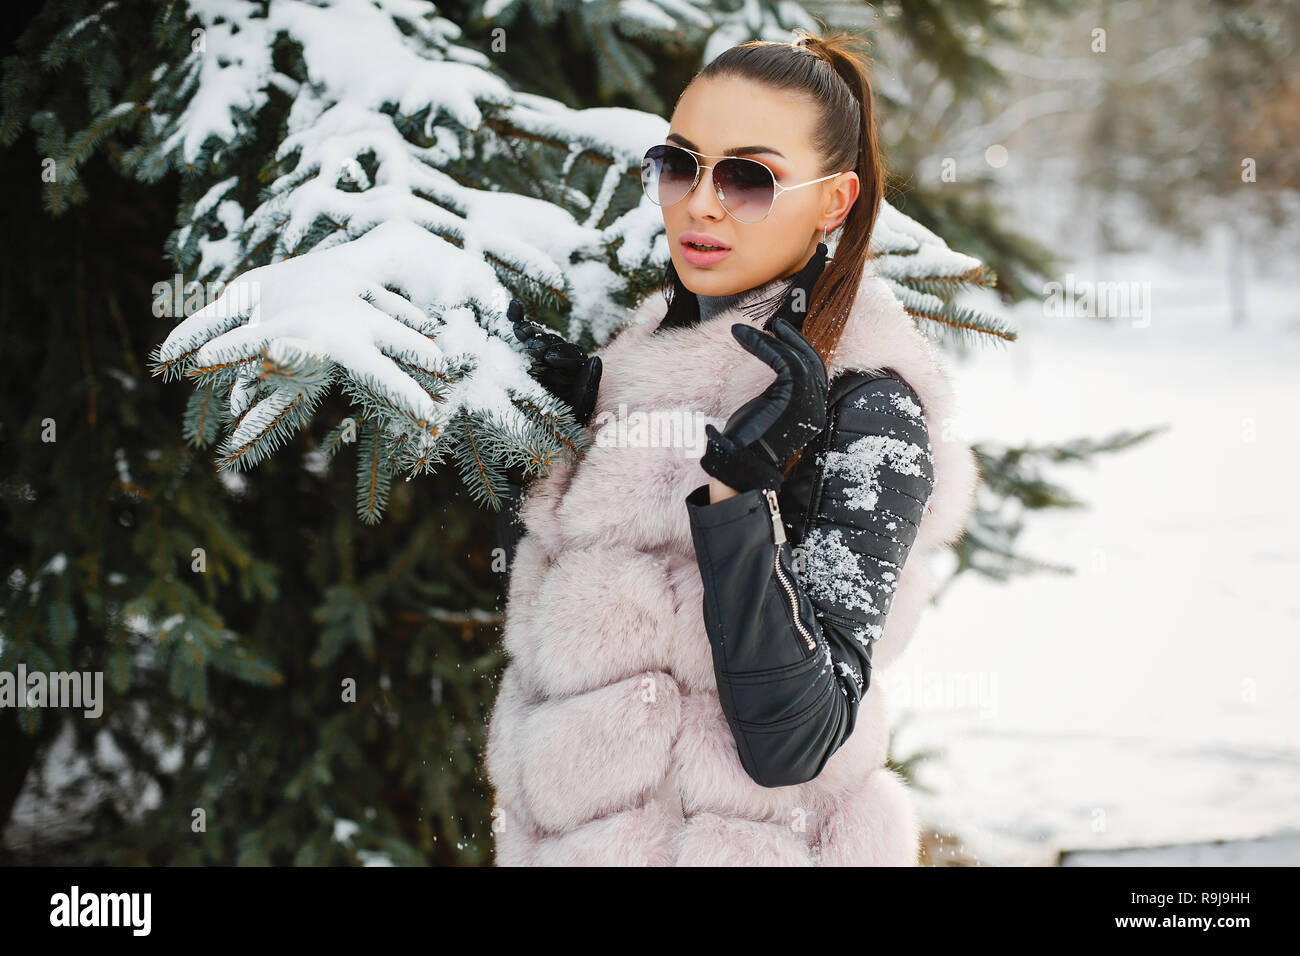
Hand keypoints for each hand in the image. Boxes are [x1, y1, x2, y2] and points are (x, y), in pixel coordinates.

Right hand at [508, 298, 601, 425]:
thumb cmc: (559, 428)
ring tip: (522, 332)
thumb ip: (587, 385)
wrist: (534, 441)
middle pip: (553, 344)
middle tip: (535, 351)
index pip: (574, 356)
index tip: (550, 360)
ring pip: (536, 337)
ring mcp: (536, 357)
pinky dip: (517, 318)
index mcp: (574, 373)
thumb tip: (597, 358)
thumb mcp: (577, 409)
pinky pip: (520, 334)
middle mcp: (556, 362)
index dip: (563, 355)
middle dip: (544, 345)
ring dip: (529, 332)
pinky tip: (515, 305)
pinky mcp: (516, 355)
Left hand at [700, 315, 827, 492]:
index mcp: (811, 411)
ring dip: (774, 340)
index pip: (813, 373)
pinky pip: (784, 361)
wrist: (740, 463)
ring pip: (799, 359)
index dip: (800, 351)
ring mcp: (809, 402)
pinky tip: (744, 337)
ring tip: (752, 329)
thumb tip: (773, 369)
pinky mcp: (794, 396)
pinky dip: (764, 345)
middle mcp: (816, 406)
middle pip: (814, 362)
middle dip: (796, 340)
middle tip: (778, 323)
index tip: (781, 334)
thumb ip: (776, 393)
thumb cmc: (747, 443)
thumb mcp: (765, 411)